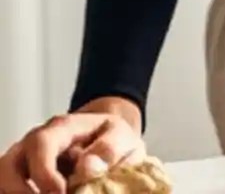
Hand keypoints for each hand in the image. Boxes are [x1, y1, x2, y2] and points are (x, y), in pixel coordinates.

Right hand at [0, 98, 143, 193]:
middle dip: (22, 191)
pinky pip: (9, 188)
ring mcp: (23, 161)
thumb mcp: (122, 137)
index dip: (45, 174)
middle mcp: (34, 143)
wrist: (107, 138)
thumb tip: (87, 168)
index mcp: (61, 128)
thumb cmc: (113, 138)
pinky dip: (18, 193)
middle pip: (7, 166)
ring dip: (17, 193)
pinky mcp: (21, 178)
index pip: (41, 144)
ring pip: (3, 181)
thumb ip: (109, 149)